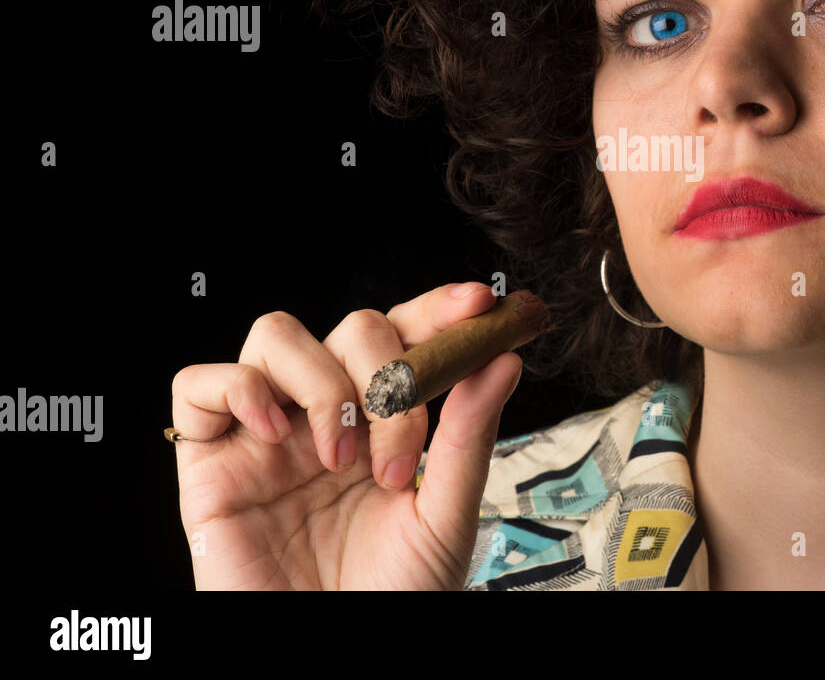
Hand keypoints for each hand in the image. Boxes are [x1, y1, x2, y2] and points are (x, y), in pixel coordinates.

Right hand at [170, 281, 520, 588]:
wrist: (339, 653)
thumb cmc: (392, 594)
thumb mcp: (446, 514)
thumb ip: (470, 435)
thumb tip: (502, 359)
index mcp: (382, 419)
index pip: (406, 334)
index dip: (437, 308)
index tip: (479, 304)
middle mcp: (325, 415)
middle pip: (350, 326)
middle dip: (386, 374)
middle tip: (398, 454)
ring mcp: (267, 433)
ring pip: (276, 334)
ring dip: (321, 383)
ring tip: (340, 458)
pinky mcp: (210, 463)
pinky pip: (197, 386)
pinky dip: (237, 388)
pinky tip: (276, 435)